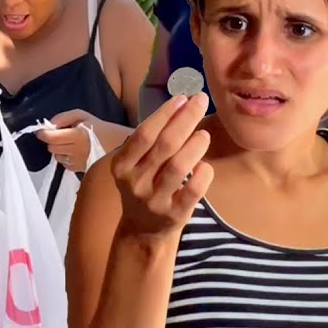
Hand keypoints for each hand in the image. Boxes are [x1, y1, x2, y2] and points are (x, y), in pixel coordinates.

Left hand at [35, 109, 97, 172]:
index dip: (43, 133)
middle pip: (51, 147)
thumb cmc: (99, 128)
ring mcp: (77, 162)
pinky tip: (74, 152)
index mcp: (78, 135)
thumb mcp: (82, 115)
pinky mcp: (79, 170)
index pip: (51, 137)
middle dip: (52, 141)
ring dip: (58, 150)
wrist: (117, 145)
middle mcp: (76, 151)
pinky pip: (64, 164)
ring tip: (69, 144)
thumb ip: (63, 117)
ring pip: (56, 156)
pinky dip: (65, 157)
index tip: (41, 131)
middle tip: (60, 136)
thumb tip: (49, 125)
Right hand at [110, 93, 213, 237]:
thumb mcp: (136, 164)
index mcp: (122, 166)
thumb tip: (181, 103)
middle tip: (201, 101)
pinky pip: (193, 191)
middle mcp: (135, 182)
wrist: (143, 230)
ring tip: (204, 134)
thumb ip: (152, 139)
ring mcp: (155, 200)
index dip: (165, 114)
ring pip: (179, 167)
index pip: (144, 134)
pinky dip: (203, 174)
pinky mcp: (174, 214)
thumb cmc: (144, 185)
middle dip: (186, 119)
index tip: (183, 98)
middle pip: (164, 145)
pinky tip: (206, 165)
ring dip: (195, 145)